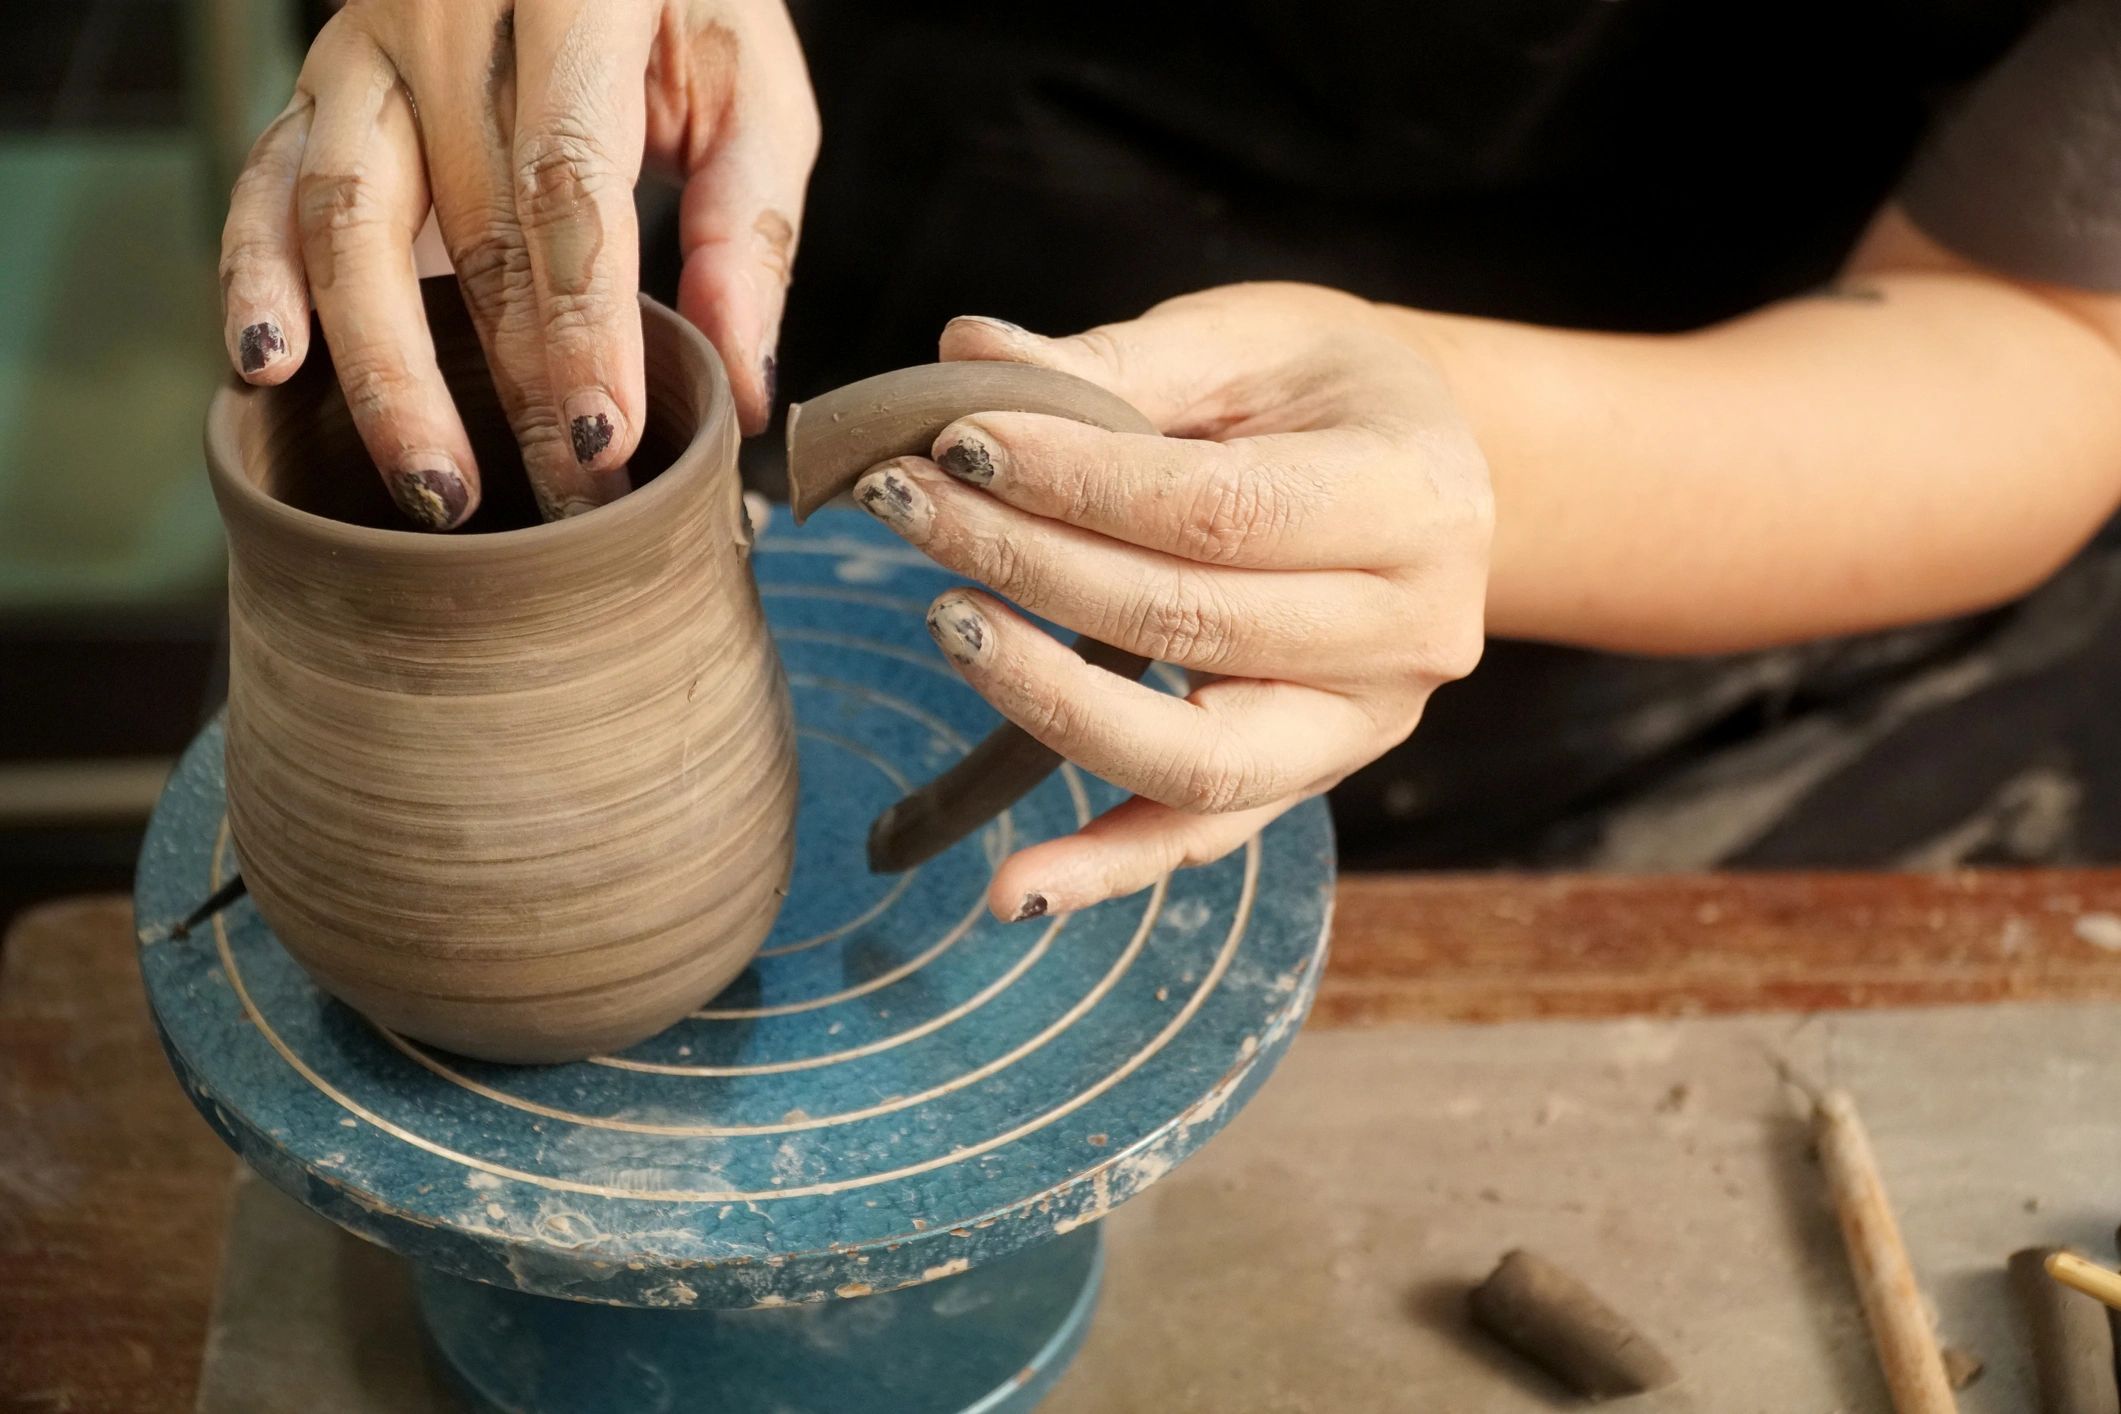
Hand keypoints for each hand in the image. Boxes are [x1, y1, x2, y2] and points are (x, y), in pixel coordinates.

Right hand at [219, 0, 816, 526]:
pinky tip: (270, 373)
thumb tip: (740, 390)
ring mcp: (361, 46)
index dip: (584, 327)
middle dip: (515, 388)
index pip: (567, 182)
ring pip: (346, 220)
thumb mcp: (751, 82)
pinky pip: (266, 189)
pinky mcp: (314, 85)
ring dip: (383, 371)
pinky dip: (257, 285)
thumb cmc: (677, 2)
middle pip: (468, 227)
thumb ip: (748, 228)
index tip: (608, 443)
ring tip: (433, 486)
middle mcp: (444, 9)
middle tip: (561, 506)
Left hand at [851, 283, 1492, 918]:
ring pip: (1192, 754)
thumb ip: (1118, 360)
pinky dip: (1104, 868)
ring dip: (1048, 699)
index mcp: (1415, 498)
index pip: (1218, 511)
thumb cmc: (1330, 392)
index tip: (954, 441)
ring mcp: (1362, 726)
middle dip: (1028, 562)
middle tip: (905, 503)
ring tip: (945, 622)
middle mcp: (1410, 633)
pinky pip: (1199, 837)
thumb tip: (965, 353)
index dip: (1076, 483)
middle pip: (1189, 621)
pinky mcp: (1309, 779)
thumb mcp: (1251, 341)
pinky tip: (1008, 890)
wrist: (1425, 470)